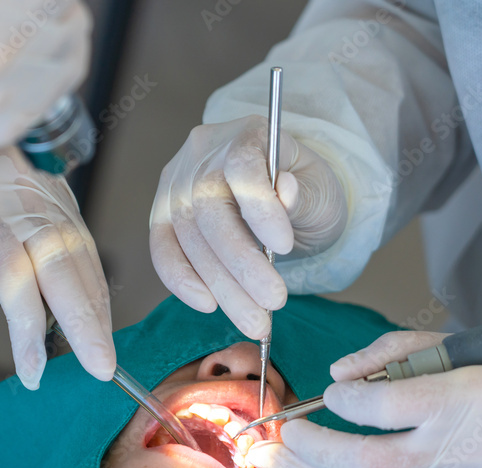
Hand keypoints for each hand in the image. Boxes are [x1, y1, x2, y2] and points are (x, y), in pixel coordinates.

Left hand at [0, 145, 114, 388]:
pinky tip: (98, 316)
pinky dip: (95, 285)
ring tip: (101, 353)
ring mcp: (48, 196)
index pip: (12, 273)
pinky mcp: (64, 199)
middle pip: (61, 265)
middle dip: (83, 322)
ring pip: (81, 256)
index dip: (26, 325)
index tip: (32, 369)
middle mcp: (21, 198)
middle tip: (98, 368)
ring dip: (96, 308)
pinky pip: (86, 247)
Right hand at [149, 116, 346, 338]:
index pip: (243, 165)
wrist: (282, 200)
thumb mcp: (320, 188)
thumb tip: (285, 190)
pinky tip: (209, 304)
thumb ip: (304, 193)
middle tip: (273, 302)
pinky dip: (183, 282)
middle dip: (242, 264)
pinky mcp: (162, 216)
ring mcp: (176, 184)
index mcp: (247, 133)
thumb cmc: (303, 191)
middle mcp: (202, 154)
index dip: (260, 208)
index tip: (285, 246)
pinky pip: (163, 251)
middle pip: (210, 209)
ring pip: (189, 238)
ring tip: (254, 320)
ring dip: (221, 285)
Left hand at [245, 331, 481, 467]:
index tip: (332, 391)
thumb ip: (400, 351)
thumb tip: (339, 374)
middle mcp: (460, 451)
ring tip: (268, 463)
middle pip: (369, 460)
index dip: (347, 397)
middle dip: (311, 448)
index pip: (389, 403)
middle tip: (277, 434)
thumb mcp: (471, 347)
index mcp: (469, 398)